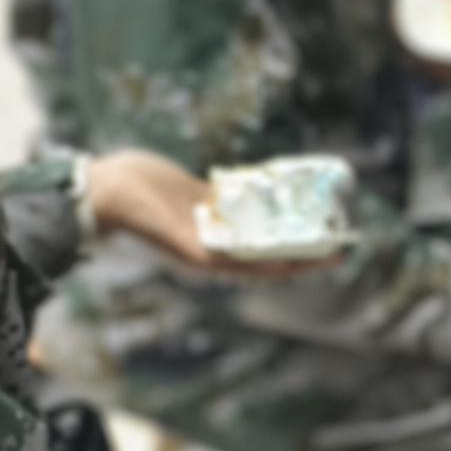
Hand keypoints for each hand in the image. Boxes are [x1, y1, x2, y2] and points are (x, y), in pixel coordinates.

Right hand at [86, 150, 344, 281]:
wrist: (108, 190)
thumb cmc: (137, 214)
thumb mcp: (174, 233)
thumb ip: (204, 247)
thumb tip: (232, 259)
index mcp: (214, 260)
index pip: (272, 266)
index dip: (307, 263)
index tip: (338, 255)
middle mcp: (218, 244)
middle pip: (273, 245)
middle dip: (307, 241)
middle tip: (341, 230)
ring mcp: (214, 221)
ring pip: (261, 222)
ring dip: (289, 218)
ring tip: (322, 208)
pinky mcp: (205, 200)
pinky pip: (243, 200)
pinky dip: (266, 195)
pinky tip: (288, 184)